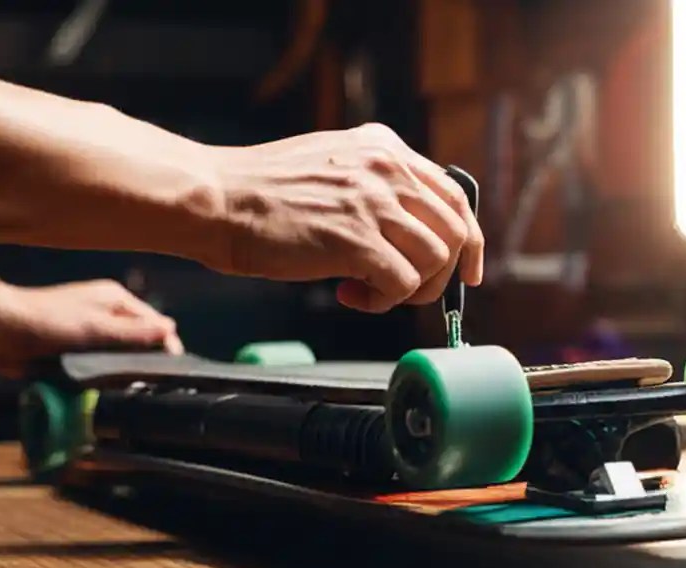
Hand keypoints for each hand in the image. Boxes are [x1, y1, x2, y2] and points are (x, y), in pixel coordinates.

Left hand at [0, 279, 181, 377]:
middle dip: (147, 361)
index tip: (172, 371)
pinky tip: (110, 390)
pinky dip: (106, 378)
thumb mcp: (96, 326)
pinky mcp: (78, 354)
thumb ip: (135, 332)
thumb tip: (172, 329)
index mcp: (116, 301)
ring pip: (122, 358)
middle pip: (141, 342)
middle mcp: (108, 316)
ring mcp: (93, 336)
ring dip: (125, 373)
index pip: (155, 323)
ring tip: (131, 390)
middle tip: (150, 385)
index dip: (166, 345)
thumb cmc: (46, 321)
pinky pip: (101, 368)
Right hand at [198, 123, 483, 312]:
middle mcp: (387, 169)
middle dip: (442, 274)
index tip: (467, 270)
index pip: (454, 195)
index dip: (469, 239)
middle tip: (408, 291)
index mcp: (384, 148)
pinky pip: (402, 284)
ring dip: (409, 289)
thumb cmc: (262, 193)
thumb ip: (374, 184)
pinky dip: (383, 301)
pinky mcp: (356, 239)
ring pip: (435, 261)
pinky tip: (351, 293)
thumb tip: (409, 229)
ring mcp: (373, 203)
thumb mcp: (333, 165)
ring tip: (367, 289)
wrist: (217, 198)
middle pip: (455, 231)